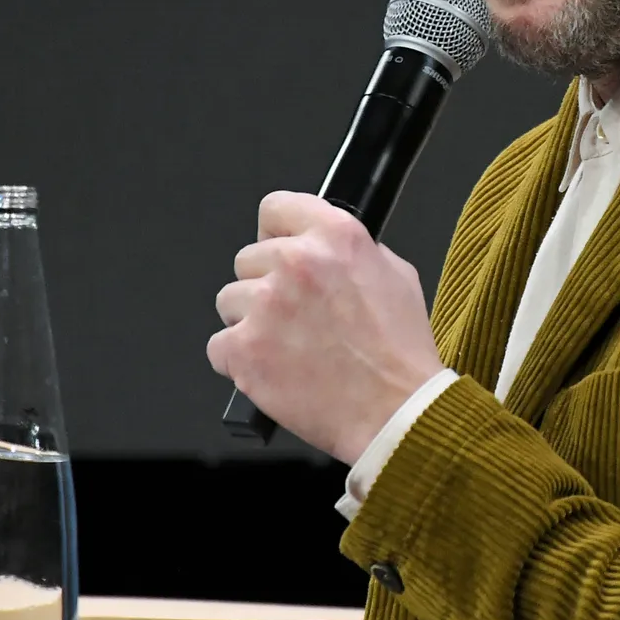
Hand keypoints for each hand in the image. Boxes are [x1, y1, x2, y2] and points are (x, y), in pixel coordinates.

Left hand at [208, 191, 445, 463]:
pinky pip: (218, 346)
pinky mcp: (245, 349)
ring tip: (286, 348)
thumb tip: (323, 250)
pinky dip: (239, 362)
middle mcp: (297, 262)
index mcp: (336, 236)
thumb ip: (352, 252)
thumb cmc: (400, 354)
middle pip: (247, 259)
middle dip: (266, 286)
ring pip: (229, 301)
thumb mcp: (396, 276)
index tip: (277, 250)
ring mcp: (266, 306)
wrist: (396, 411)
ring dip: (250, 322)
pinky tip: (273, 370)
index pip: (275, 208)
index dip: (275, 233)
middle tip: (294, 317)